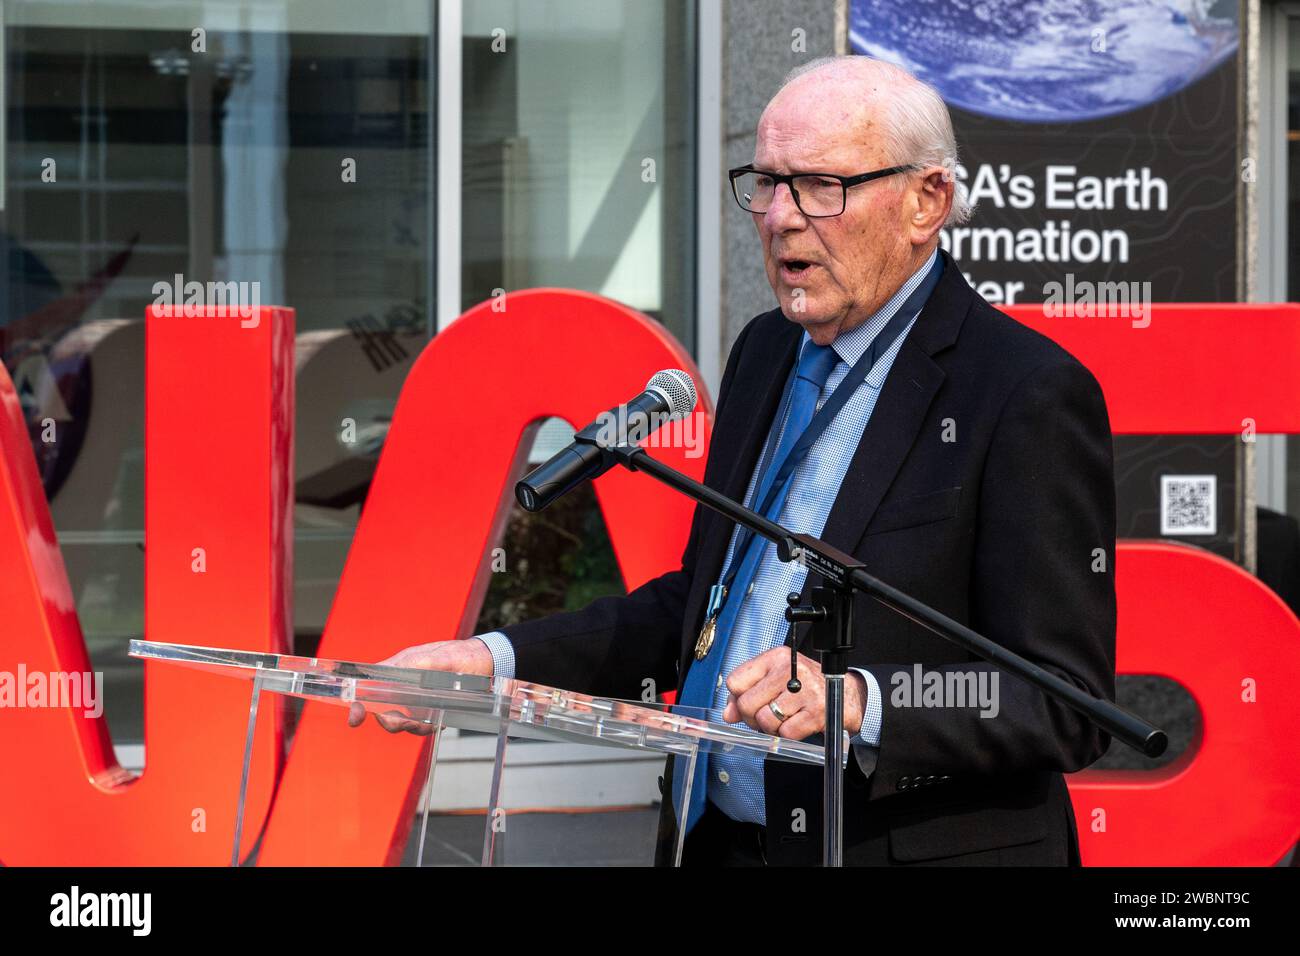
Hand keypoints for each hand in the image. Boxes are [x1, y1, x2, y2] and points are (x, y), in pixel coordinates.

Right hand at [345, 639, 493, 734]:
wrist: (481, 663)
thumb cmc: (457, 654)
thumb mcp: (440, 657)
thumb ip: (419, 664)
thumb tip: (399, 670)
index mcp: (396, 670)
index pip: (367, 687)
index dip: (358, 704)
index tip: (355, 718)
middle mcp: (400, 686)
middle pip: (382, 712)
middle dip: (392, 721)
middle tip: (407, 721)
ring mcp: (413, 700)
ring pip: (402, 722)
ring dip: (414, 727)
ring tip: (432, 721)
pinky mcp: (427, 710)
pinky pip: (420, 726)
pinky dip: (428, 727)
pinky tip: (440, 720)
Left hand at [721, 648, 865, 740]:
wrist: (847, 695)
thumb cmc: (807, 687)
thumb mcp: (776, 680)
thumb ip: (748, 693)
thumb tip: (728, 713)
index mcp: (776, 658)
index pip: (736, 681)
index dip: (738, 699)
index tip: (749, 703)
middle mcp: (790, 670)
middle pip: (747, 703)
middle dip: (752, 718)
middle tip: (767, 715)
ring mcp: (804, 691)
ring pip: (765, 720)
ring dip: (772, 728)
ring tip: (785, 719)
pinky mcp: (816, 712)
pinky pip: (786, 733)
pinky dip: (789, 735)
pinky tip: (798, 724)